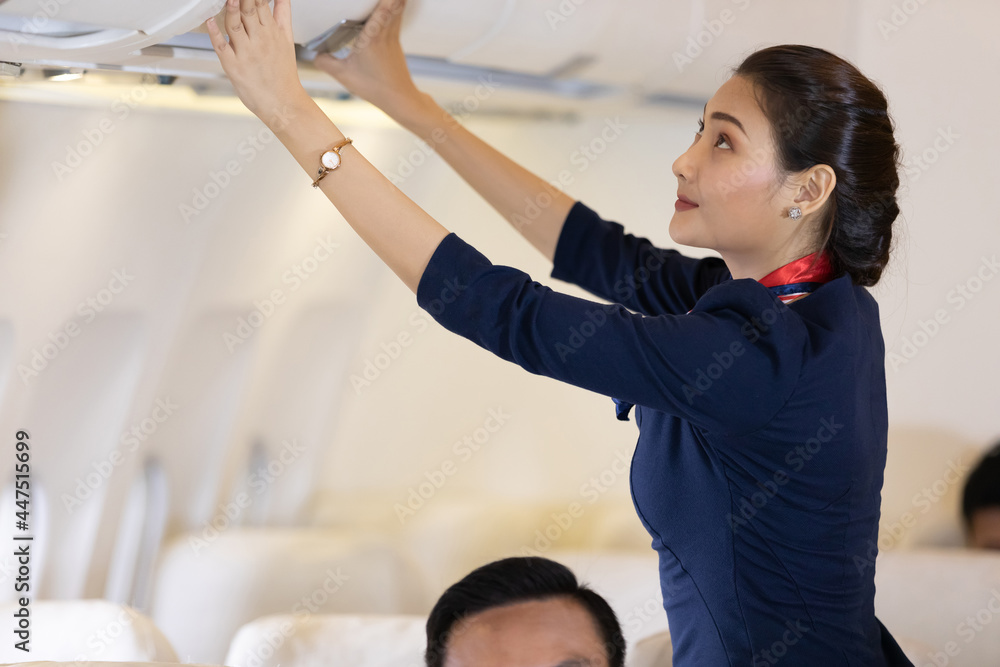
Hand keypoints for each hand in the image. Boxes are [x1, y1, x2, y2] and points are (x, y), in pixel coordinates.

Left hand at [206, 0, 309, 121]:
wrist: (283, 102)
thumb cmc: (283, 74)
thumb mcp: (287, 39)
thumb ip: (282, 15)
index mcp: (272, 32)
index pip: (262, 4)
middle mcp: (260, 41)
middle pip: (248, 11)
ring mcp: (246, 53)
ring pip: (235, 26)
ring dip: (230, 10)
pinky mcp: (234, 66)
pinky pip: (221, 47)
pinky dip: (215, 33)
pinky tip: (210, 22)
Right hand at [312, 0, 426, 121]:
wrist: (399, 99)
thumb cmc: (376, 88)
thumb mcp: (344, 75)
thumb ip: (326, 63)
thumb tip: (315, 55)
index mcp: (372, 39)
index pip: (383, 11)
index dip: (387, 0)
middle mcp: (385, 35)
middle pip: (394, 6)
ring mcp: (393, 38)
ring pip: (397, 12)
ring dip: (395, 0)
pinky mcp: (396, 44)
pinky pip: (397, 20)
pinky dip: (394, 10)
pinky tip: (392, 7)